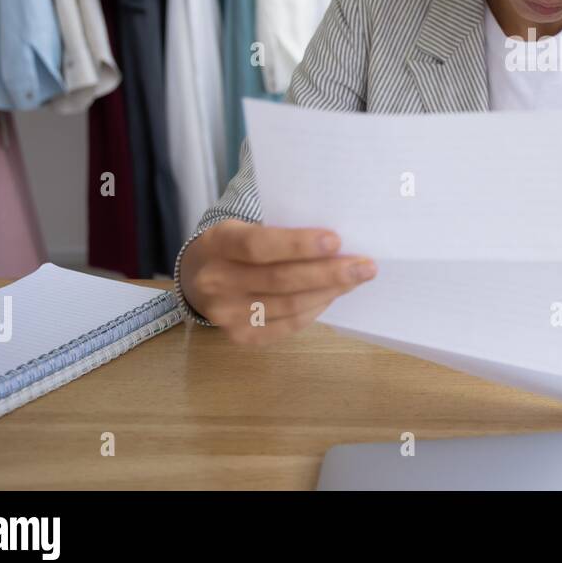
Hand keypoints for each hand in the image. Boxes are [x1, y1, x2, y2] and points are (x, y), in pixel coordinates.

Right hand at [180, 219, 375, 344]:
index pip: (259, 246)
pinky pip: (287, 325)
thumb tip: (336, 242)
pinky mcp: (240, 336)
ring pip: (288, 305)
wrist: (196, 275)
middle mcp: (216, 281)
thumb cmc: (235, 244)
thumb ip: (280, 232)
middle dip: (329, 273)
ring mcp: (226, 314)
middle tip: (365, 266)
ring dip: (329, 292)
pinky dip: (315, 310)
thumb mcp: (244, 226)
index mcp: (218, 244)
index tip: (336, 240)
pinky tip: (332, 295)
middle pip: (280, 280)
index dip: (299, 244)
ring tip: (356, 278)